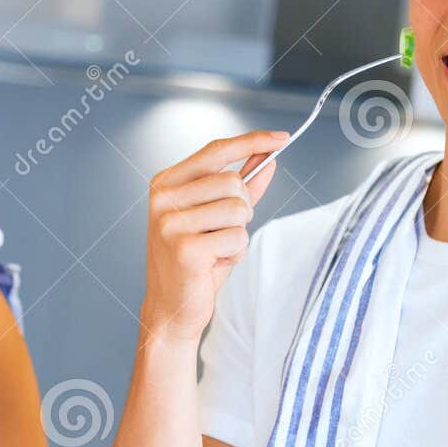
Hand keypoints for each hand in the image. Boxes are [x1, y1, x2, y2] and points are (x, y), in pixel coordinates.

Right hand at [141, 129, 286, 342]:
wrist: (171, 307)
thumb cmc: (194, 261)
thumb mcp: (216, 217)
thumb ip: (241, 186)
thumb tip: (269, 160)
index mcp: (166, 183)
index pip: (215, 150)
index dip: (252, 142)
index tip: (282, 138)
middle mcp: (164, 199)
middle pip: (233, 183)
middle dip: (242, 209)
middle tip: (222, 232)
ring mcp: (172, 223)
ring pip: (238, 210)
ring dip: (237, 234)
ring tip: (216, 250)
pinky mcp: (185, 249)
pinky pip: (237, 238)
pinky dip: (234, 254)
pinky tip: (213, 264)